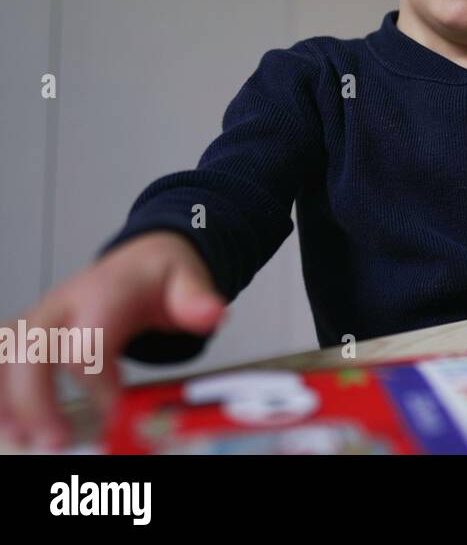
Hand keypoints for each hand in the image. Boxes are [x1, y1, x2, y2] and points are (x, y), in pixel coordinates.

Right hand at [0, 231, 225, 450]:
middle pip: (29, 348)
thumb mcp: (188, 279)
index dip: (96, 381)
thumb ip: (197, 299)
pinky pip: (0, 357)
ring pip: (5, 352)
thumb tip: (212, 314)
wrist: (142, 259)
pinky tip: (11, 425)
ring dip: (7, 397)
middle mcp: (63, 305)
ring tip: (24, 440)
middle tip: (57, 441)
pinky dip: (1, 391)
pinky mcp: (30, 332)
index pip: (87, 340)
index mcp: (104, 294)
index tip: (115, 411)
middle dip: (34, 398)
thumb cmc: (159, 276)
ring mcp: (42, 318)